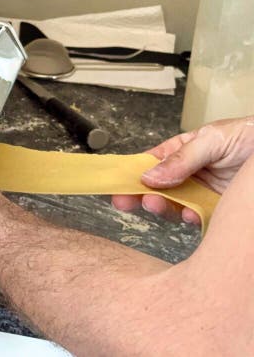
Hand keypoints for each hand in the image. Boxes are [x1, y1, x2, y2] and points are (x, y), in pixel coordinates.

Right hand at [112, 116, 253, 223]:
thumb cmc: (252, 136)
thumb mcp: (214, 140)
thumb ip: (181, 158)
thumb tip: (149, 176)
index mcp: (184, 152)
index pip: (151, 163)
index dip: (131, 175)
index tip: (117, 188)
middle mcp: (191, 174)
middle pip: (157, 188)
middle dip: (141, 196)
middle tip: (128, 203)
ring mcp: (205, 193)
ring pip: (175, 206)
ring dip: (164, 208)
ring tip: (158, 206)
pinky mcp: (221, 211)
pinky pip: (199, 219)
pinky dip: (191, 220)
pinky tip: (192, 216)